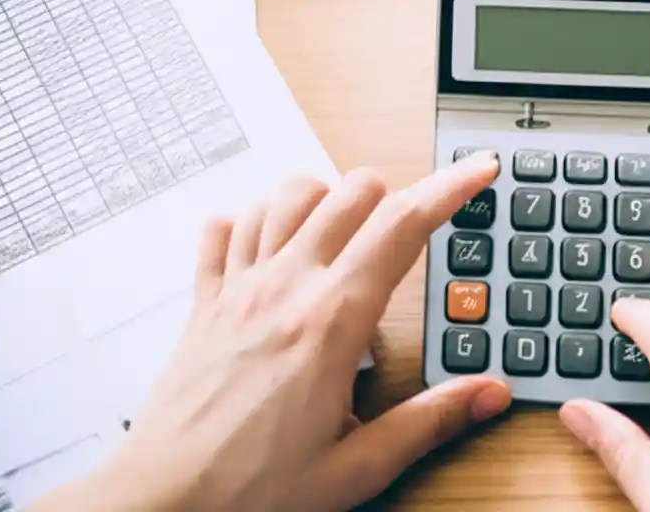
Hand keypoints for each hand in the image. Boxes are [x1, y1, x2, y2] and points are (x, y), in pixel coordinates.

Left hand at [34, 152, 510, 511]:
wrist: (161, 502)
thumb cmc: (252, 489)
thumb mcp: (358, 467)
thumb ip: (429, 421)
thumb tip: (488, 393)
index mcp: (332, 321)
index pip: (403, 226)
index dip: (449, 188)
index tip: (478, 170)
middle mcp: (285, 287)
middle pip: (350, 191)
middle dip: (393, 196)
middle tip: (411, 236)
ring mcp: (239, 288)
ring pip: (286, 194)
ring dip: (325, 199)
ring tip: (346, 237)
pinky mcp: (204, 303)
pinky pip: (223, 230)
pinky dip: (249, 221)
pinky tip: (269, 247)